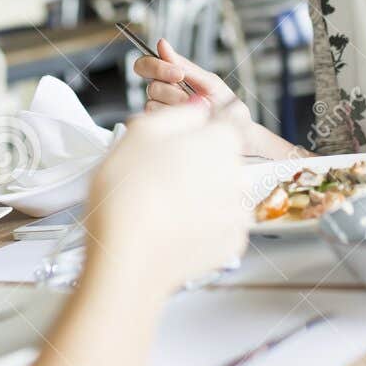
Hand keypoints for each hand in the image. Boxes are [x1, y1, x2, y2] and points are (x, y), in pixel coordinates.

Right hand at [83, 102, 248, 295]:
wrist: (127, 258)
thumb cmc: (129, 193)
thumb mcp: (142, 132)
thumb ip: (179, 113)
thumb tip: (200, 107)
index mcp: (221, 141)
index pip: (231, 118)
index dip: (208, 124)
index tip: (190, 134)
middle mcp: (238, 175)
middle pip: (223, 158)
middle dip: (199, 161)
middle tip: (160, 173)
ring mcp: (237, 213)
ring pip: (221, 192)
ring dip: (201, 194)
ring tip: (163, 203)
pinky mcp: (231, 245)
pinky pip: (219, 225)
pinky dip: (201, 224)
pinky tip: (173, 225)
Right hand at [132, 38, 295, 160]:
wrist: (239, 136)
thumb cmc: (225, 108)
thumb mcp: (209, 83)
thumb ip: (184, 66)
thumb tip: (162, 44)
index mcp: (172, 78)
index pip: (146, 65)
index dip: (157, 66)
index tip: (178, 74)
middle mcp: (164, 94)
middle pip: (150, 84)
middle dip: (172, 89)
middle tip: (190, 97)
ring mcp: (162, 113)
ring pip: (152, 103)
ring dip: (177, 107)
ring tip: (197, 112)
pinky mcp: (162, 130)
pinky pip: (157, 120)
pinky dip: (175, 120)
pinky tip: (189, 123)